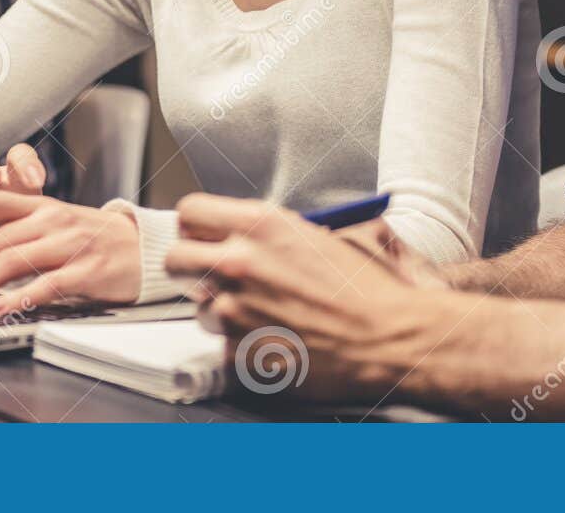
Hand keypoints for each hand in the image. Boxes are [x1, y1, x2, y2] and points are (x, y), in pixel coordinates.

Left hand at [0, 188, 140, 317]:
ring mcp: (70, 244)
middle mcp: (50, 219)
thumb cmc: (91, 239)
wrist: (146, 247)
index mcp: (37, 204)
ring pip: (12, 260)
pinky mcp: (88, 271)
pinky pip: (46, 284)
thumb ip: (15, 232)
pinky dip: (17, 297)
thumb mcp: (53, 225)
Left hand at [165, 193, 453, 401]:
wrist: (390, 337)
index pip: (189, 212)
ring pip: (199, 308)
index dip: (195, 227)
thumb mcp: (314, 235)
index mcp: (259, 224)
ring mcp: (234, 310)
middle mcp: (238, 263)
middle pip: (174, 259)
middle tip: (216, 277)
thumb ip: (265, 232)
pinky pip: (223, 346)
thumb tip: (234, 234)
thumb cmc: (364, 287)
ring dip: (222, 312)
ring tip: (265, 315)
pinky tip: (276, 341)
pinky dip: (242, 346)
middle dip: (191, 268)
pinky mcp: (239, 353)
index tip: (203, 237)